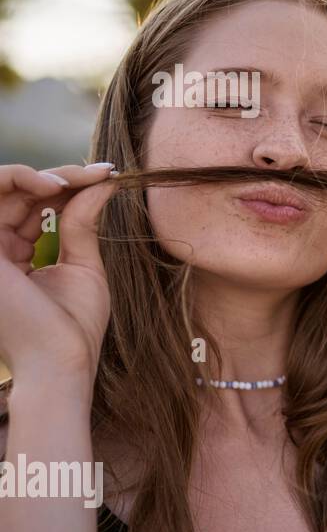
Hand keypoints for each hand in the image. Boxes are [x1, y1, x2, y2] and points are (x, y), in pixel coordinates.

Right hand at [0, 163, 116, 378]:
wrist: (62, 359)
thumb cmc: (74, 325)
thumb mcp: (83, 265)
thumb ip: (82, 223)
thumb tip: (103, 183)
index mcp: (15, 254)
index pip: (35, 205)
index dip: (70, 186)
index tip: (110, 177)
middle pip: (22, 191)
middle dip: (66, 176)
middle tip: (105, 172)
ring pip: (5, 186)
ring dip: (47, 174)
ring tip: (84, 178)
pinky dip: (21, 178)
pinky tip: (58, 186)